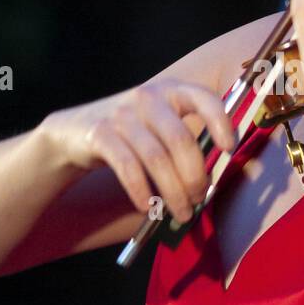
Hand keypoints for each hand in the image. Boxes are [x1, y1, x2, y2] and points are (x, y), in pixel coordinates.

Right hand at [42, 74, 235, 222]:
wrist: (74, 132)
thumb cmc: (131, 135)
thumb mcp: (159, 127)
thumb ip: (185, 143)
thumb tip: (210, 184)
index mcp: (171, 91)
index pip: (203, 97)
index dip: (220, 121)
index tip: (229, 149)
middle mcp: (148, 97)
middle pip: (180, 139)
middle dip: (194, 176)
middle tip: (199, 200)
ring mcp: (123, 114)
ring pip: (156, 158)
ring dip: (172, 192)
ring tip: (180, 213)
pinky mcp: (100, 133)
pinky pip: (127, 167)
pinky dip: (141, 191)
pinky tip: (147, 208)